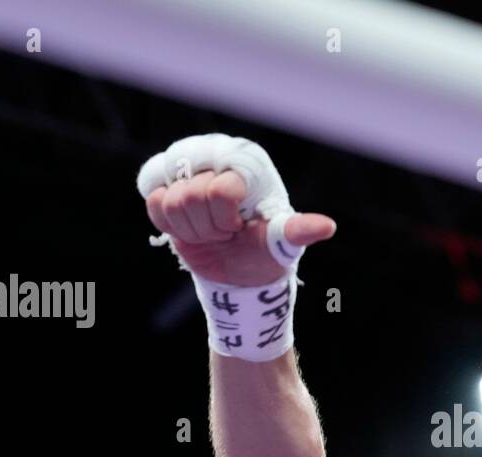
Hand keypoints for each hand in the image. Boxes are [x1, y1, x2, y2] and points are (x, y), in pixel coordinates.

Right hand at [144, 170, 335, 285]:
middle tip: (226, 232)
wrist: (240, 271)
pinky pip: (153, 203)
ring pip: (171, 201)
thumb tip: (327, 227)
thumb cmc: (266, 252)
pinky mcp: (167, 189)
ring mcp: (190, 173)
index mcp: (247, 164)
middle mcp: (217, 159)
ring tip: (211, 232)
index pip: (220, 190)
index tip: (241, 226)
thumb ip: (300, 231)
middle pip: (192, 194)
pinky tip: (190, 228)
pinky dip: (171, 225)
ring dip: (191, 229)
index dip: (226, 218)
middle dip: (209, 226)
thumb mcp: (283, 242)